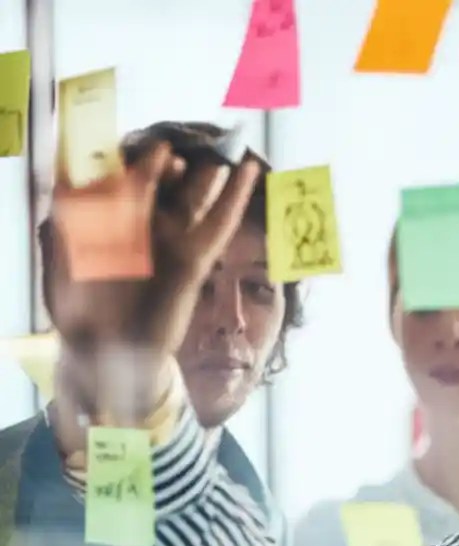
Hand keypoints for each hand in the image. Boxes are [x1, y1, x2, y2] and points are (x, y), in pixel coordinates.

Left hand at [47, 142, 261, 419]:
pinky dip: (235, 197)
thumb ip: (77, 214)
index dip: (139, 157)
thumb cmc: (82, 306)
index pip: (129, 176)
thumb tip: (85, 174)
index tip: (148, 142)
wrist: (109, 350)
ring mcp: (172, 243)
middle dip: (173, 162)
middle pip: (165, 183)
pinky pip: (218, 224)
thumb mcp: (68, 254)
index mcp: (113, 223)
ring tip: (227, 148)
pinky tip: (250, 172)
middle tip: (181, 146)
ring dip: (210, 174)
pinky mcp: (195, 262)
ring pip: (194, 197)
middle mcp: (145, 229)